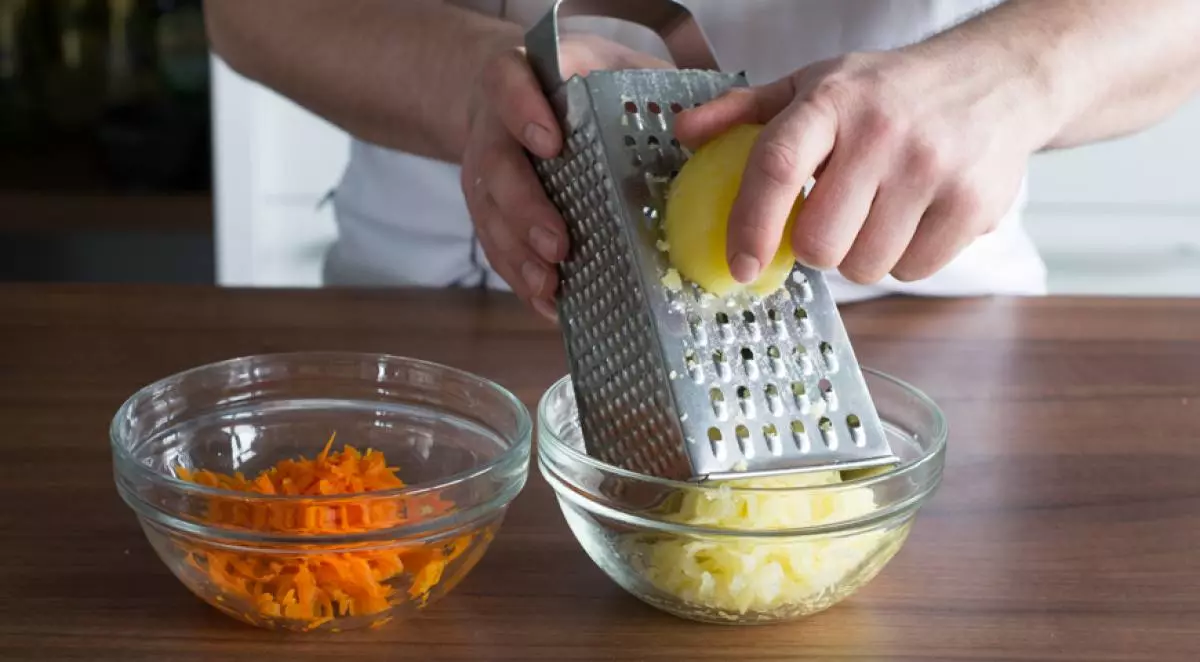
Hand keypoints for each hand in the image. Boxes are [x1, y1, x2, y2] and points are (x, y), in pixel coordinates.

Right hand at [461, 34, 671, 319]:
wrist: (515, 97)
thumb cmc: (578, 81)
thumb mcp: (610, 65)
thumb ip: (645, 85)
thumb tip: (716, 119)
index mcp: (519, 77)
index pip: (508, 84)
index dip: (523, 112)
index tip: (551, 143)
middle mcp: (492, 128)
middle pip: (496, 167)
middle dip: (525, 209)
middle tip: (559, 244)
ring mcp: (484, 173)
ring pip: (489, 215)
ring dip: (519, 255)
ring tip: (551, 285)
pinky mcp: (488, 211)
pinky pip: (496, 248)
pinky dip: (521, 277)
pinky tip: (550, 302)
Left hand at [675, 48, 1048, 284]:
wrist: (997, 80)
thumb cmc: (887, 91)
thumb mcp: (814, 85)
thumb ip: (743, 112)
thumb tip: (684, 133)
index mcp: (831, 101)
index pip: (775, 167)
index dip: (749, 225)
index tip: (739, 266)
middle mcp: (882, 133)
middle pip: (820, 242)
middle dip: (815, 246)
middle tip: (831, 218)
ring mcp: (931, 171)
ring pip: (865, 267)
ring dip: (861, 255)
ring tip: (878, 213)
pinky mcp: (972, 205)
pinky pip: (913, 272)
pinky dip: (906, 259)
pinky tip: (914, 219)